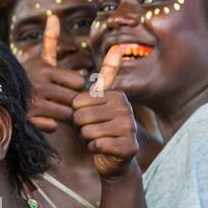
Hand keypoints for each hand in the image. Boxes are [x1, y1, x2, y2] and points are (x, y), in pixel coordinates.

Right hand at [22, 16, 87, 131]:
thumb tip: (53, 16)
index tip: (67, 86)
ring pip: (65, 114)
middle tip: (63, 101)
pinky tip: (43, 118)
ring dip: (62, 114)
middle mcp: (40, 86)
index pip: (78, 81)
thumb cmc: (26, 76)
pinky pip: (52, 126)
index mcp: (45, 70)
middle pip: (74, 99)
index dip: (75, 85)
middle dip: (70, 102)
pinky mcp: (27, 120)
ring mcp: (33, 104)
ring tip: (55, 109)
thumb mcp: (38, 59)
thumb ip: (50, 40)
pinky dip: (49, 124)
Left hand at [71, 47, 137, 179]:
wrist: (114, 160)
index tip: (89, 118)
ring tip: (98, 139)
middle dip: (80, 128)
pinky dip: (94, 149)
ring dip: (87, 139)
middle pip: (81, 117)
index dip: (77, 114)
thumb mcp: (95, 104)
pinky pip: (97, 145)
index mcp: (117, 94)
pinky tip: (103, 149)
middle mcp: (126, 107)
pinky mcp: (129, 146)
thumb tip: (118, 47)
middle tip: (92, 131)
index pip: (78, 102)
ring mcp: (130, 127)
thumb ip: (104, 78)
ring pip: (88, 132)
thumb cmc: (99, 130)